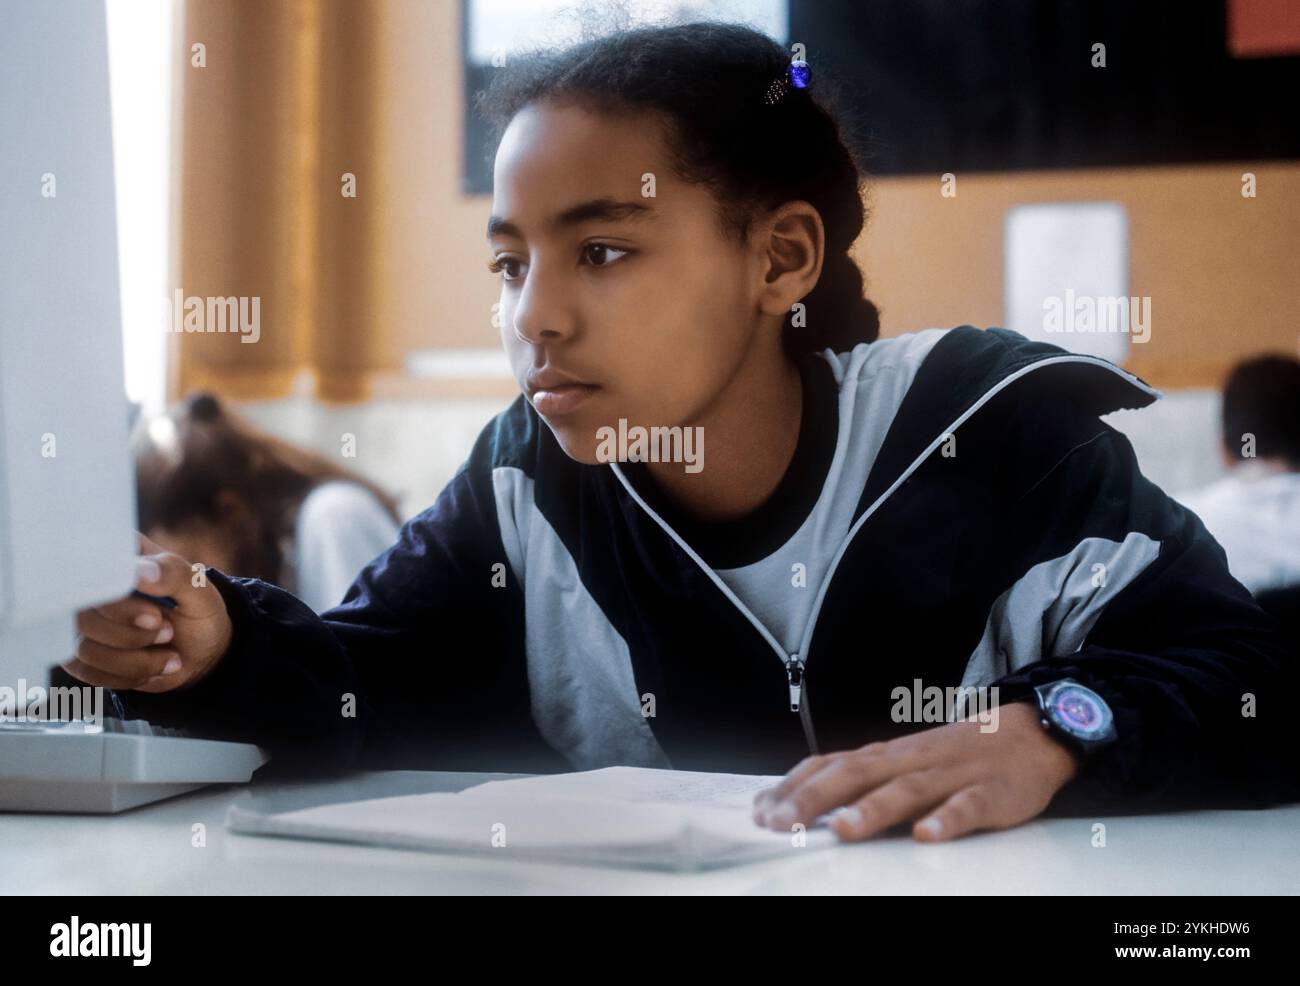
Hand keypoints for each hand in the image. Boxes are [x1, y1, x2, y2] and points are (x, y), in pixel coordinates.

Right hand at [64, 533, 232, 693]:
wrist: (198, 652)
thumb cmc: (198, 612)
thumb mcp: (198, 590)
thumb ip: (174, 574)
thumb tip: (141, 572)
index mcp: (119, 557)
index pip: (90, 570)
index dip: (117, 601)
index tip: (154, 616)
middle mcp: (92, 587)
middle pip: (82, 615)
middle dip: (131, 635)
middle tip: (168, 633)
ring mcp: (82, 620)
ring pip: (83, 648)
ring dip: (133, 660)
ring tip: (169, 656)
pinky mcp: (79, 652)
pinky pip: (84, 670)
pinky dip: (123, 676)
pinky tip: (150, 671)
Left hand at [752, 700, 1079, 842]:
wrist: (1026, 735)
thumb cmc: (952, 756)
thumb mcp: (900, 763)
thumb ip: (858, 782)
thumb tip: (801, 804)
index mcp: (884, 756)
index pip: (828, 765)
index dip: (793, 787)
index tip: (760, 812)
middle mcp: (908, 761)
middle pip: (855, 774)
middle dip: (814, 798)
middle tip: (781, 823)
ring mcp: (949, 775)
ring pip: (906, 789)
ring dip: (873, 809)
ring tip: (844, 829)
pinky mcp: (988, 793)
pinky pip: (966, 806)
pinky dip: (947, 819)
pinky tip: (927, 835)